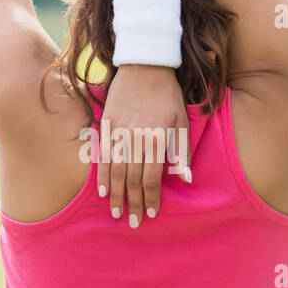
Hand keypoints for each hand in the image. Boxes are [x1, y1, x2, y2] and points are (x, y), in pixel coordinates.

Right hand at [98, 65, 192, 228]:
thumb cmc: (167, 95)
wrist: (144, 65)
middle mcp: (136, 137)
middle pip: (133, 178)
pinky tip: (104, 190)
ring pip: (116, 171)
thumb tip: (185, 179)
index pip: (152, 177)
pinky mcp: (107, 125)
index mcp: (156, 137)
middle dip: (133, 203)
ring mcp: (119, 132)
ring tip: (116, 212)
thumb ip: (181, 150)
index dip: (151, 197)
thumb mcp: (182, 120)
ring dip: (116, 194)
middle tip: (133, 222)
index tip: (150, 213)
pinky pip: (104, 156)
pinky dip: (103, 175)